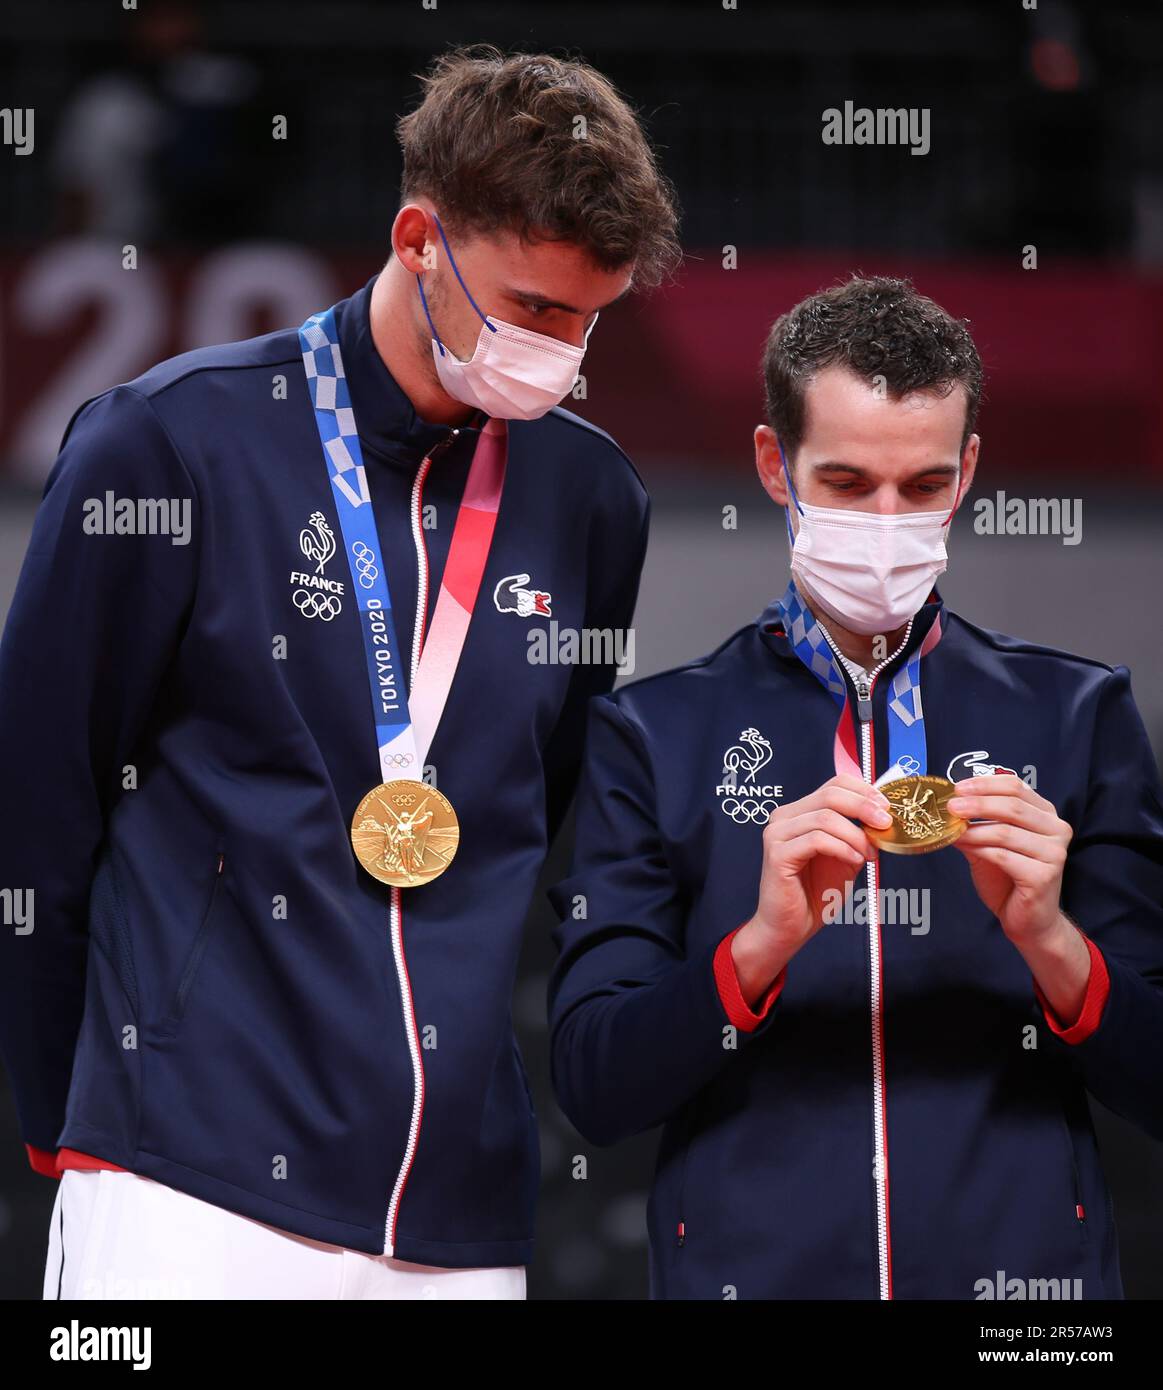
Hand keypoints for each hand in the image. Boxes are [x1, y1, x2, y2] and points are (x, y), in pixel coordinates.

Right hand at [732, 775, 891, 1001]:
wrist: (790, 926)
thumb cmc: (815, 892)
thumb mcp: (845, 856)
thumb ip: (858, 834)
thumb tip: (884, 818)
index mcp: (799, 812)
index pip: (834, 784)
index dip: (864, 791)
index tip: (887, 808)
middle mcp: (784, 817)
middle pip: (831, 794)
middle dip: (864, 807)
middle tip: (886, 824)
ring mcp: (777, 833)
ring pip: (826, 818)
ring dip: (856, 836)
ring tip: (869, 855)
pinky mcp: (777, 853)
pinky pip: (817, 840)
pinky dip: (842, 848)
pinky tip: (854, 861)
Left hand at [947, 774, 1072, 943]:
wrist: (1029, 920)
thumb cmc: (1009, 879)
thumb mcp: (989, 844)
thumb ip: (975, 825)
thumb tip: (948, 808)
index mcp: (1046, 815)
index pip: (1016, 787)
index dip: (985, 784)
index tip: (958, 787)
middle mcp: (1057, 829)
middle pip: (1013, 806)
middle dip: (977, 803)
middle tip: (951, 806)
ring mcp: (1054, 853)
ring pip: (1006, 831)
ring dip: (973, 829)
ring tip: (952, 829)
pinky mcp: (1044, 875)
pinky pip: (1003, 855)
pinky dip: (978, 848)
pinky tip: (962, 846)